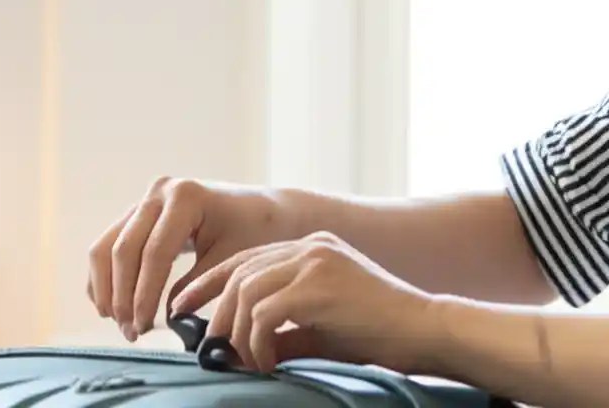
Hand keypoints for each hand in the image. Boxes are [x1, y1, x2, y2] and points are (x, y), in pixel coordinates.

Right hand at [87, 176, 302, 340]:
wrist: (261, 209)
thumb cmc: (254, 232)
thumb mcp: (230, 259)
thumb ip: (196, 286)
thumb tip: (164, 318)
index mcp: (185, 197)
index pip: (154, 253)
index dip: (144, 294)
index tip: (144, 327)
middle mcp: (159, 192)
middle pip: (122, 250)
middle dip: (123, 296)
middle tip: (131, 332)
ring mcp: (145, 200)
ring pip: (105, 247)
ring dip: (107, 289)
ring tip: (121, 324)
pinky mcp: (138, 213)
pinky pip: (109, 246)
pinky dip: (106, 278)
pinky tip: (113, 307)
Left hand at [169, 231, 443, 374]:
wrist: (424, 330)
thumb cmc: (379, 334)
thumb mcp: (321, 326)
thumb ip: (283, 329)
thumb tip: (236, 348)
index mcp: (313, 247)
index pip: (246, 258)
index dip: (209, 284)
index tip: (183, 310)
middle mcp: (311, 246)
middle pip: (238, 273)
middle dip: (215, 314)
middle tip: (212, 351)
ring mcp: (315, 260)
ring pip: (244, 292)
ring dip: (237, 334)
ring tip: (249, 363)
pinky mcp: (318, 284)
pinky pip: (263, 314)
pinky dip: (256, 343)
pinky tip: (269, 363)